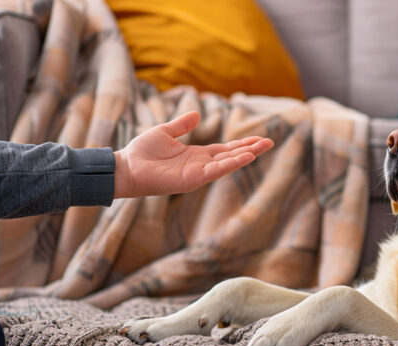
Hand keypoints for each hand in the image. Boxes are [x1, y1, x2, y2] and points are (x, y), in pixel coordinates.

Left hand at [113, 112, 273, 197]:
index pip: (225, 149)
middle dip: (251, 149)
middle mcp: (202, 165)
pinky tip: (246, 156)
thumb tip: (197, 114)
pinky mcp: (194, 179)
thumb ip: (182, 125)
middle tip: (270, 142)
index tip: (259, 139)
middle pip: (232, 155)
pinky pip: (217, 170)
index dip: (242, 144)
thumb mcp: (165, 132)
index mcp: (197, 155)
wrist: (127, 167)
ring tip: (263, 147)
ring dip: (246, 155)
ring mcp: (199, 173)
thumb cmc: (142, 152)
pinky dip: (232, 163)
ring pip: (229, 162)